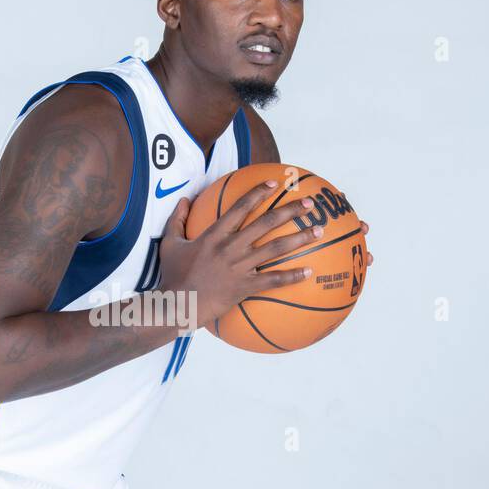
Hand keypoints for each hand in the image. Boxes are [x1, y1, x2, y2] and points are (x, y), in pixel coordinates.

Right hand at [156, 180, 327, 327]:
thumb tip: (184, 199)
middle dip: (290, 211)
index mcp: (215, 234)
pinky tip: (308, 272)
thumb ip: (177, 219)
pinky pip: (273, 280)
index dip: (259, 193)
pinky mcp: (245, 286)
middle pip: (266, 223)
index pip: (241, 207)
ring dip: (300, 238)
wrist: (177, 304)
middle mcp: (231, 247)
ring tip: (319, 231)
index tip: (275, 184)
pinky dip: (292, 276)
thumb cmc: (172, 275)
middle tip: (309, 204)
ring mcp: (240, 267)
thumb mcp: (169, 243)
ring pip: (276, 248)